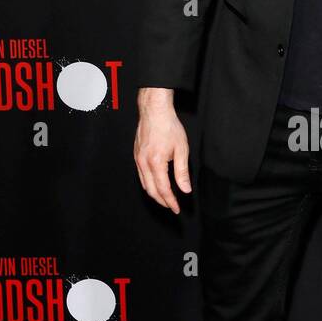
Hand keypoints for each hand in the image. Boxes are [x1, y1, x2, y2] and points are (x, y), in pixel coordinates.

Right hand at [134, 87, 190, 213]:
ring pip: (144, 184)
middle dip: (162, 201)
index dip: (170, 201)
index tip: (176, 208)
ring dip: (154, 194)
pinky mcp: (136, 155)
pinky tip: (156, 184)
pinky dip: (148, 184)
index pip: (163, 189)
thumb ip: (182, 172)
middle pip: (151, 190)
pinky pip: (141, 175)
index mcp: (156, 162)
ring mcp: (138, 159)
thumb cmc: (169, 127)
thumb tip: (185, 189)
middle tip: (171, 206)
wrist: (154, 111)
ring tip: (165, 198)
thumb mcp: (181, 150)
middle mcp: (143, 163)